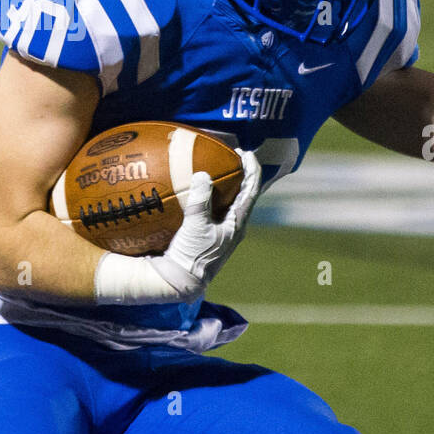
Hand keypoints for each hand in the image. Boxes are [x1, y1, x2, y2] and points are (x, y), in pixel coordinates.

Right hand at [149, 149, 260, 297]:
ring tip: (216, 164)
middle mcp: (234, 223)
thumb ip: (200, 202)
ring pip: (229, 199)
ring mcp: (221, 227)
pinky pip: (213, 206)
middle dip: (240, 171)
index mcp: (238, 222)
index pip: (252, 189)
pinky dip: (209, 193)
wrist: (181, 280)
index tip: (245, 152)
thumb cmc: (193, 256)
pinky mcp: (208, 230)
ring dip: (226, 181)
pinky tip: (197, 185)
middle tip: (230, 153)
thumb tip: (204, 175)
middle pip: (244, 191)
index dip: (252, 169)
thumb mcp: (196, 228)